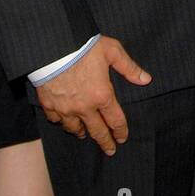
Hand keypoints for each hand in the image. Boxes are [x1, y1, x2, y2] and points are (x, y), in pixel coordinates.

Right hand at [36, 36, 151, 155]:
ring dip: (81, 132)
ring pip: (74, 128)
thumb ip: (129, 67)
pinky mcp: (48, 104)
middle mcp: (84, 107)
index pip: (115, 120)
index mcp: (102, 95)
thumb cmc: (84, 46)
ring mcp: (65, 108)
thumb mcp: (112, 51)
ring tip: (84, 134)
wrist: (53, 45)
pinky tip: (63, 121)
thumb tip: (146, 79)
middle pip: (96, 131)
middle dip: (104, 142)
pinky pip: (56, 119)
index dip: (120, 131)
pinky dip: (61, 122)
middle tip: (109, 150)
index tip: (122, 138)